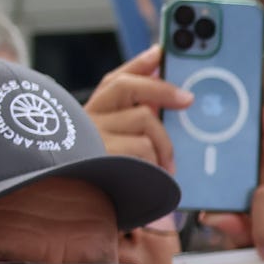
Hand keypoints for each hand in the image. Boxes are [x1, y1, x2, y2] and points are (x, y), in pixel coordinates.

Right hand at [85, 45, 191, 168]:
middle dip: (163, 92)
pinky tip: (155, 176)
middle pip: (132, 92)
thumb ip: (137, 98)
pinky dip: (156, 164)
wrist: (75, 209)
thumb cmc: (109, 169)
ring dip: (163, 146)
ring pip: (144, 124)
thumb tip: (156, 58)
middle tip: (188, 101)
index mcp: (93, 113)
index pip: (115, 80)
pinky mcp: (102, 161)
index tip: (162, 54)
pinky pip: (143, 151)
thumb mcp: (119, 133)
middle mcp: (87, 122)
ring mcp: (92, 140)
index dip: (142, 66)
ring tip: (166, 165)